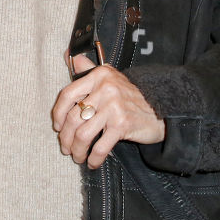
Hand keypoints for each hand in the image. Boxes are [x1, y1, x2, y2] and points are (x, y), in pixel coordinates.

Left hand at [51, 54, 165, 168]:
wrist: (161, 108)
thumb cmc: (131, 96)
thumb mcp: (110, 77)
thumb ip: (88, 68)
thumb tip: (69, 56)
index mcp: (100, 75)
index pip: (68, 94)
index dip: (58, 113)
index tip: (57, 126)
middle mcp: (106, 89)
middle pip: (74, 118)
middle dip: (66, 138)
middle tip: (66, 147)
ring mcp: (114, 107)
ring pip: (83, 134)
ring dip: (77, 150)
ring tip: (78, 156)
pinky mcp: (122, 125)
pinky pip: (100, 147)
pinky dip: (94, 158)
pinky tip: (92, 162)